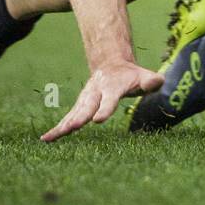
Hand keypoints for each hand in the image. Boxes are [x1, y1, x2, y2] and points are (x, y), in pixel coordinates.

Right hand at [41, 62, 163, 141]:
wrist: (111, 65)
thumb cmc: (130, 76)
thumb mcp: (143, 76)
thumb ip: (151, 80)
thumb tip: (158, 82)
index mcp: (113, 87)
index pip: (110, 99)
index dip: (105, 109)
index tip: (98, 120)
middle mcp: (96, 92)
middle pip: (87, 106)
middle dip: (80, 117)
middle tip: (73, 127)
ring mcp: (85, 99)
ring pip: (73, 113)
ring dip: (63, 125)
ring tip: (52, 137)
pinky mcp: (79, 106)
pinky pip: (67, 118)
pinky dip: (57, 128)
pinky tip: (46, 139)